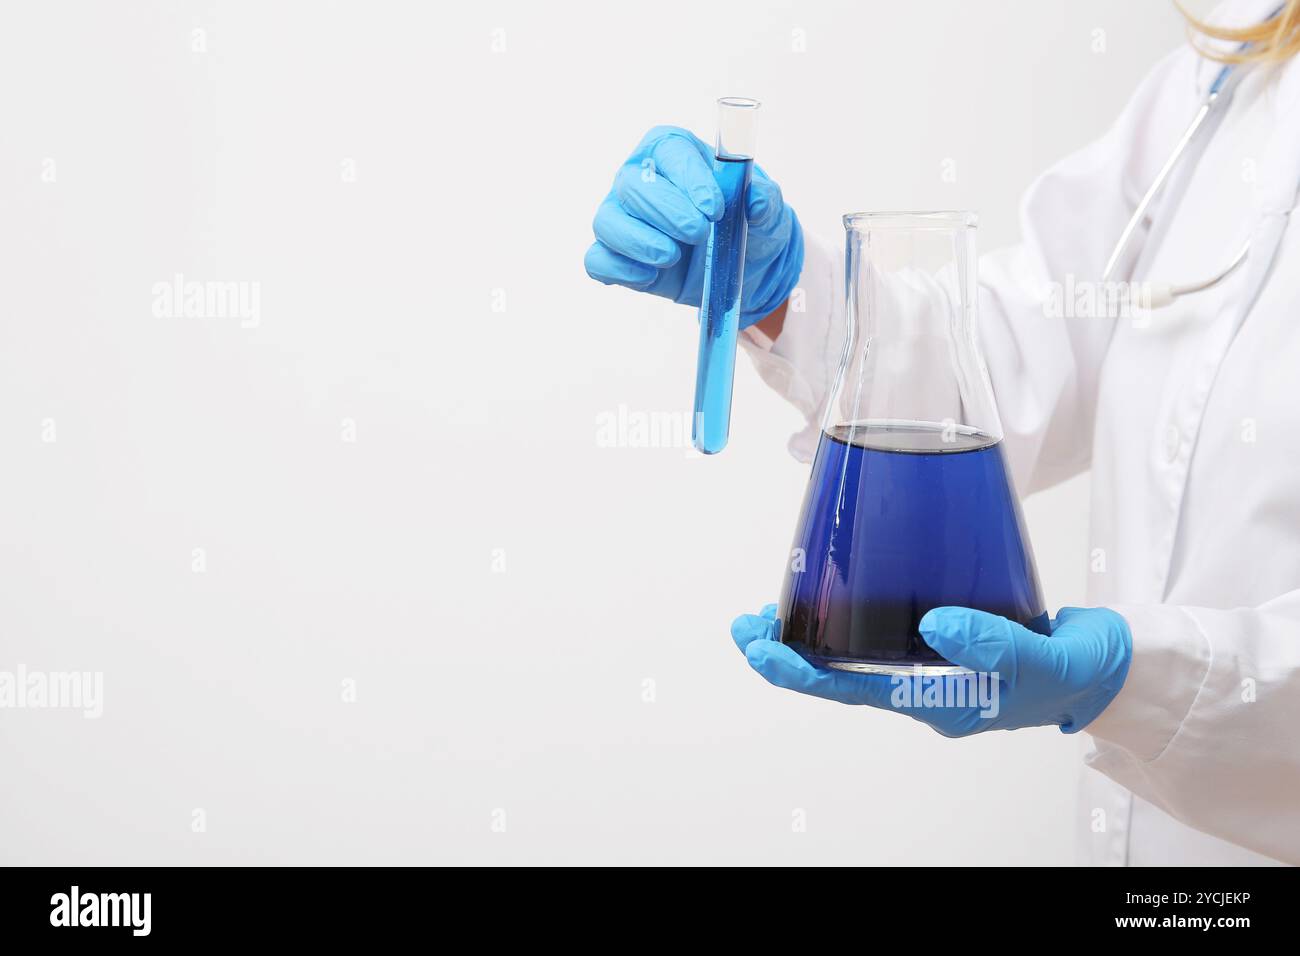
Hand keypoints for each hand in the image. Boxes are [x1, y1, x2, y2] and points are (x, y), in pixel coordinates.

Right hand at [584, 126, 803, 327]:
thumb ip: (766, 201)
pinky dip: (619, 269)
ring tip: (672, 257)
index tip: (714, 208)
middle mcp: (640, 179)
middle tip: (699, 234)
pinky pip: (598, 260)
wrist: (742, 267)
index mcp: (675, 152)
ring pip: (608, 221)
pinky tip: (649, 277)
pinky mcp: (616, 256)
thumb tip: (756, 200)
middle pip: (632, 184)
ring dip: (639, 241)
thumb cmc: (747, 224)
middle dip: (665, 210)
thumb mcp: (768, 212)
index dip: (688, 177)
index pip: (669, 151)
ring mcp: (623, 218)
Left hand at [731, 604, 1131, 735]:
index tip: (759, 648)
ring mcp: (932, 666)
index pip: (852, 689)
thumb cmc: (1076, 669)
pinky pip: (883, 636)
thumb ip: (992, 641)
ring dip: (811, 636)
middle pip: (840, 676)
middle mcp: (925, 688)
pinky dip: (849, 618)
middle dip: (788, 653)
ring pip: (854, 656)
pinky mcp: (945, 639)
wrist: (1108, 667)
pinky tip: (835, 595)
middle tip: (746, 625)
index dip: (800, 671)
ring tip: (770, 611)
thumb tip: (932, 625)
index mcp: (939, 701)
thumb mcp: (1041, 658)